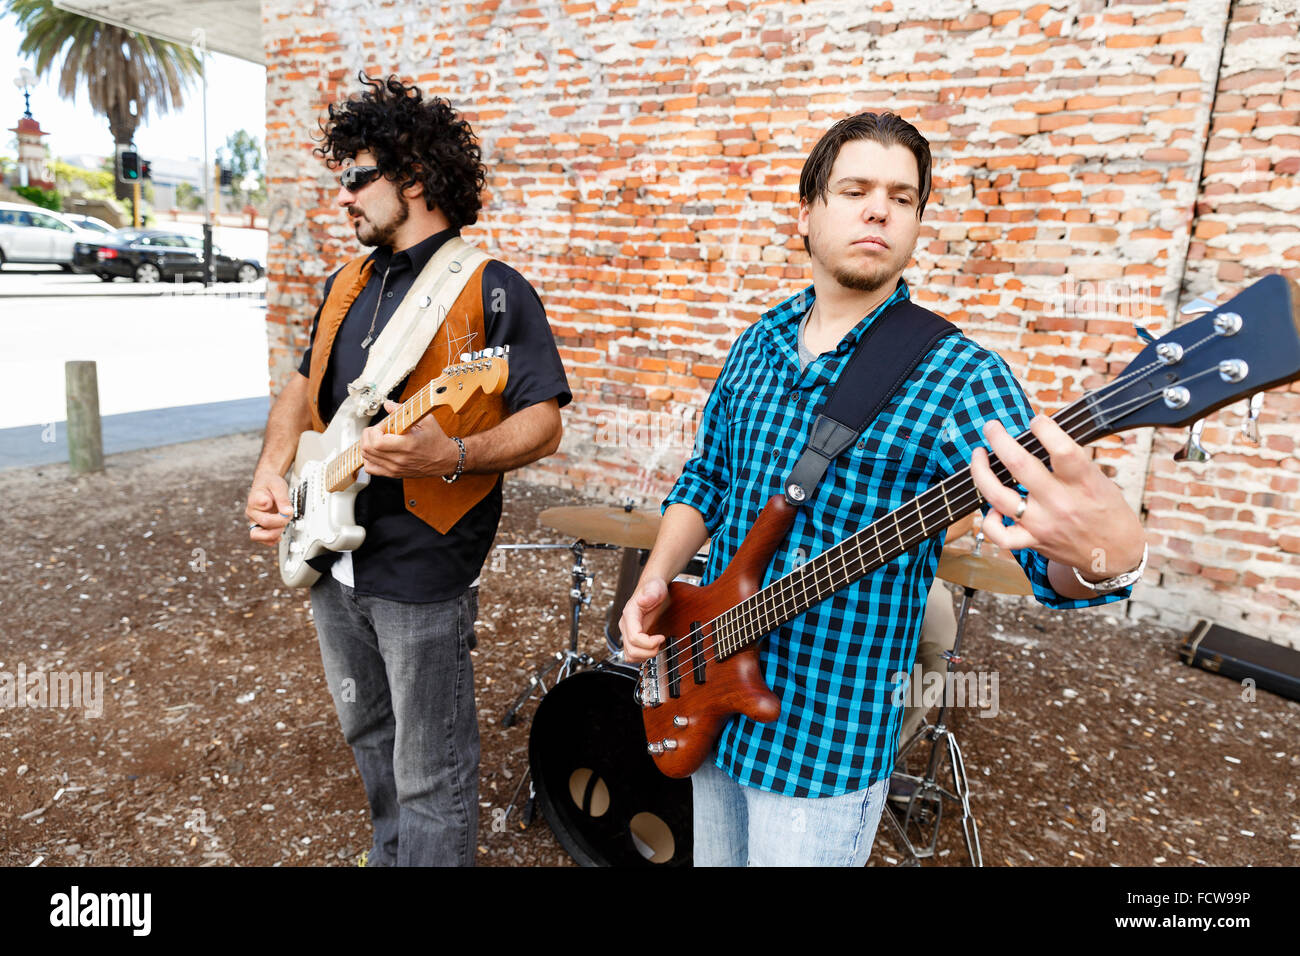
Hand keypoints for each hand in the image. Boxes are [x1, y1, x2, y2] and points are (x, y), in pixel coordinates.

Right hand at [246, 470, 290, 544]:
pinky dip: (271, 539)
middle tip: (287, 516)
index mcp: (255, 500)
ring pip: (257, 536)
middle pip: (264, 523)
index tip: (276, 502)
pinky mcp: (259, 526)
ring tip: (283, 527)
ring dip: (273, 534)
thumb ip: (283, 498)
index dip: (272, 505)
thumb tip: (287, 512)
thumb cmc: (270, 484)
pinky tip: (279, 535)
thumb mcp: (278, 485)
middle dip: (280, 522)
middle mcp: (252, 512)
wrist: (266, 484)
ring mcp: (254, 520)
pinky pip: (262, 539)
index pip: (262, 505)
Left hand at [360, 400, 460, 477]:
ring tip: (378, 438)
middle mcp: (399, 460)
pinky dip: (368, 458)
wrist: (445, 459)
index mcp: (407, 446)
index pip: (377, 441)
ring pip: (366, 457)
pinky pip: (370, 468)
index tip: (383, 425)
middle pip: (368, 449)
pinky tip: (376, 450)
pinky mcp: (393, 473)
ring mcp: (395, 468)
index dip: (374, 430)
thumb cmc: (436, 440)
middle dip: (369, 435)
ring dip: (367, 444)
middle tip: (379, 429)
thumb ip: (404, 411)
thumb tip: (388, 404)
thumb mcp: (425, 420)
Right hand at [619, 577, 669, 662]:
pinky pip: (631, 654)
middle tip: (660, 642)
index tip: (661, 637)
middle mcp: (626, 625)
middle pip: (631, 650)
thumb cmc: (654, 588)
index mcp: (630, 614)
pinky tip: (652, 647)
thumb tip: (643, 600)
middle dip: (648, 651)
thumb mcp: (656, 588)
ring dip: (645, 655)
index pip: (634, 638)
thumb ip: (650, 594)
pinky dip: (642, 655)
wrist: (652, 588)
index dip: (649, 643)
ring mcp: (627, 632)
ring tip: (656, 646)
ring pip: (629, 655)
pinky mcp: (631, 637)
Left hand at [970, 416, 1145, 577]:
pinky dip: (989, 521)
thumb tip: (1041, 434)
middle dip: (999, 440)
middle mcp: (1060, 503)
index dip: (1044, 428)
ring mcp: (1042, 524)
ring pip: (998, 496)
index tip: (1036, 420)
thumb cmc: (1106, 511)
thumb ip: (1071, 461)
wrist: (1116, 554)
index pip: (1062, 449)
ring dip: (981, 472)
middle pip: (1020, 466)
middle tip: (992, 427)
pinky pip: (999, 535)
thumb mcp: (1098, 479)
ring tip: (979, 456)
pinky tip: (991, 507)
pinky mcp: (1033, 541)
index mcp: (1083, 483)